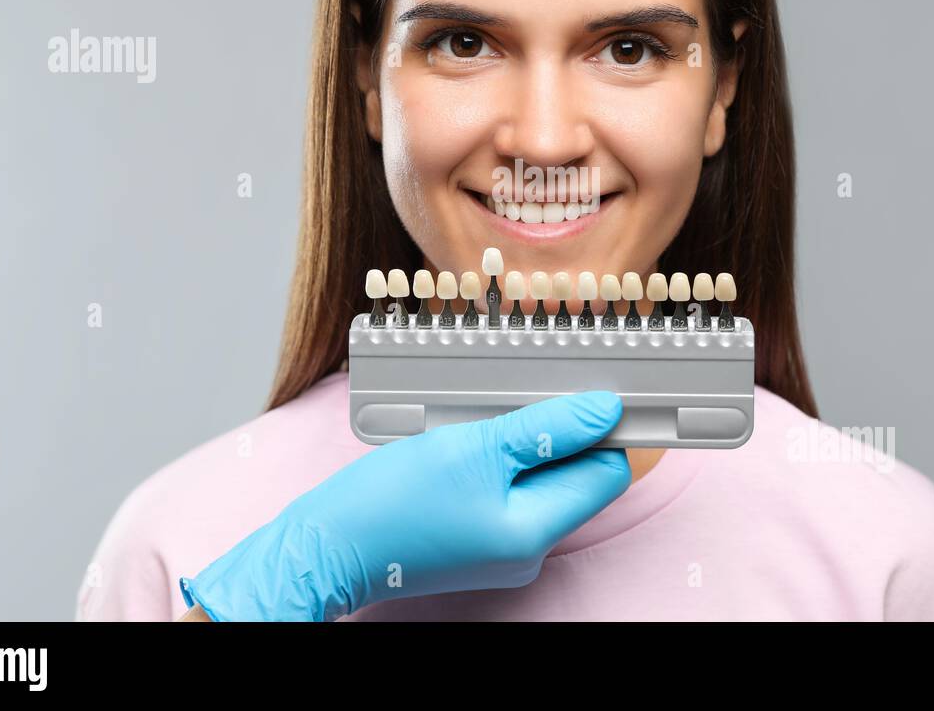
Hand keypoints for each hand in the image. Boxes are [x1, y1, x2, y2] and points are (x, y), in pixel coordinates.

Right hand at [179, 390, 630, 619]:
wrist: (326, 544)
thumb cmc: (390, 502)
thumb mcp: (475, 448)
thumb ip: (546, 429)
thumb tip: (605, 412)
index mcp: (536, 530)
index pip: (607, 471)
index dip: (605, 426)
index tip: (596, 387)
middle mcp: (527, 547)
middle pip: (573, 474)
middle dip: (556, 430)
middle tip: (525, 393)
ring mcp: (500, 546)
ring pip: (536, 478)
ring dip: (521, 441)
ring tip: (483, 418)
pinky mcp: (474, 538)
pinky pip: (504, 489)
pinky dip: (494, 459)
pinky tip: (464, 441)